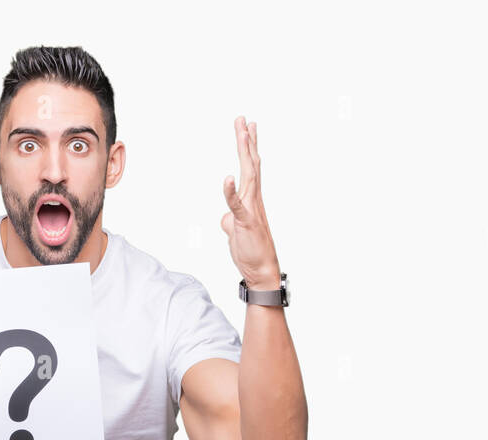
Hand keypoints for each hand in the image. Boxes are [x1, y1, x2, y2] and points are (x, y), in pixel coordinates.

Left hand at [221, 116, 280, 289]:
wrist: (261, 270)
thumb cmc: (251, 251)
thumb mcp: (236, 231)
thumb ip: (231, 218)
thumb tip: (226, 216)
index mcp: (252, 199)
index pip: (250, 167)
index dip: (248, 147)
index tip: (248, 127)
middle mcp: (254, 199)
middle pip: (250, 164)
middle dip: (246, 141)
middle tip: (243, 119)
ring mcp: (251, 209)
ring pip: (248, 175)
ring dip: (244, 153)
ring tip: (242, 133)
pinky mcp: (245, 222)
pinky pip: (236, 205)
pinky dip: (230, 191)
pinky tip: (227, 178)